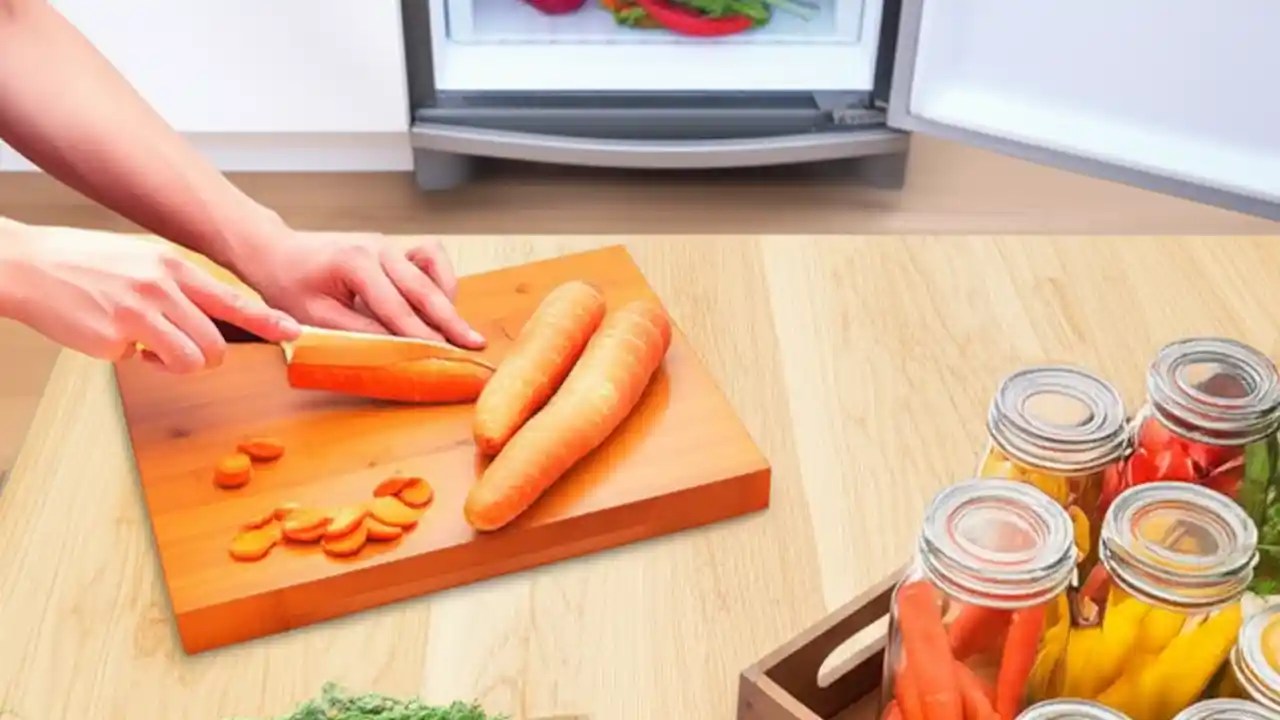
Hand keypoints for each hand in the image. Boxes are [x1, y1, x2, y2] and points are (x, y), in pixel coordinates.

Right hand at [0, 220, 300, 372]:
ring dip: (174, 364)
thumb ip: (178, 284)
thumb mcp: (142, 258)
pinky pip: (144, 365)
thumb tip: (209, 312)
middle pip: (216, 344)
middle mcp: (161, 287)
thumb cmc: (86, 263)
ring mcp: (138, 313)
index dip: (268, 320)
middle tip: (176, 349)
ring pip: (190, 361)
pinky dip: (134, 361)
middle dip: (205, 357)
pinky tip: (110, 337)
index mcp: (173, 265)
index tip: (294, 332)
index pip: (233, 299)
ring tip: (146, 346)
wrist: (29, 265)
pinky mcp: (114, 338)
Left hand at [234, 231, 485, 348]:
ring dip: (447, 297)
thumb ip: (359, 331)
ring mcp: (389, 244)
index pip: (396, 308)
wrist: (278, 252)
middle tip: (473, 343)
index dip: (422, 335)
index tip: (443, 355)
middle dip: (450, 319)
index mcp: (355, 262)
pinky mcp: (394, 247)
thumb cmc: (290, 284)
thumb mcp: (316, 317)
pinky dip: (440, 279)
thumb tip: (398, 350)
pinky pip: (429, 258)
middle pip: (423, 288)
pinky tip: (441, 302)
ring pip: (433, 267)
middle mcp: (378, 248)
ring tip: (457, 327)